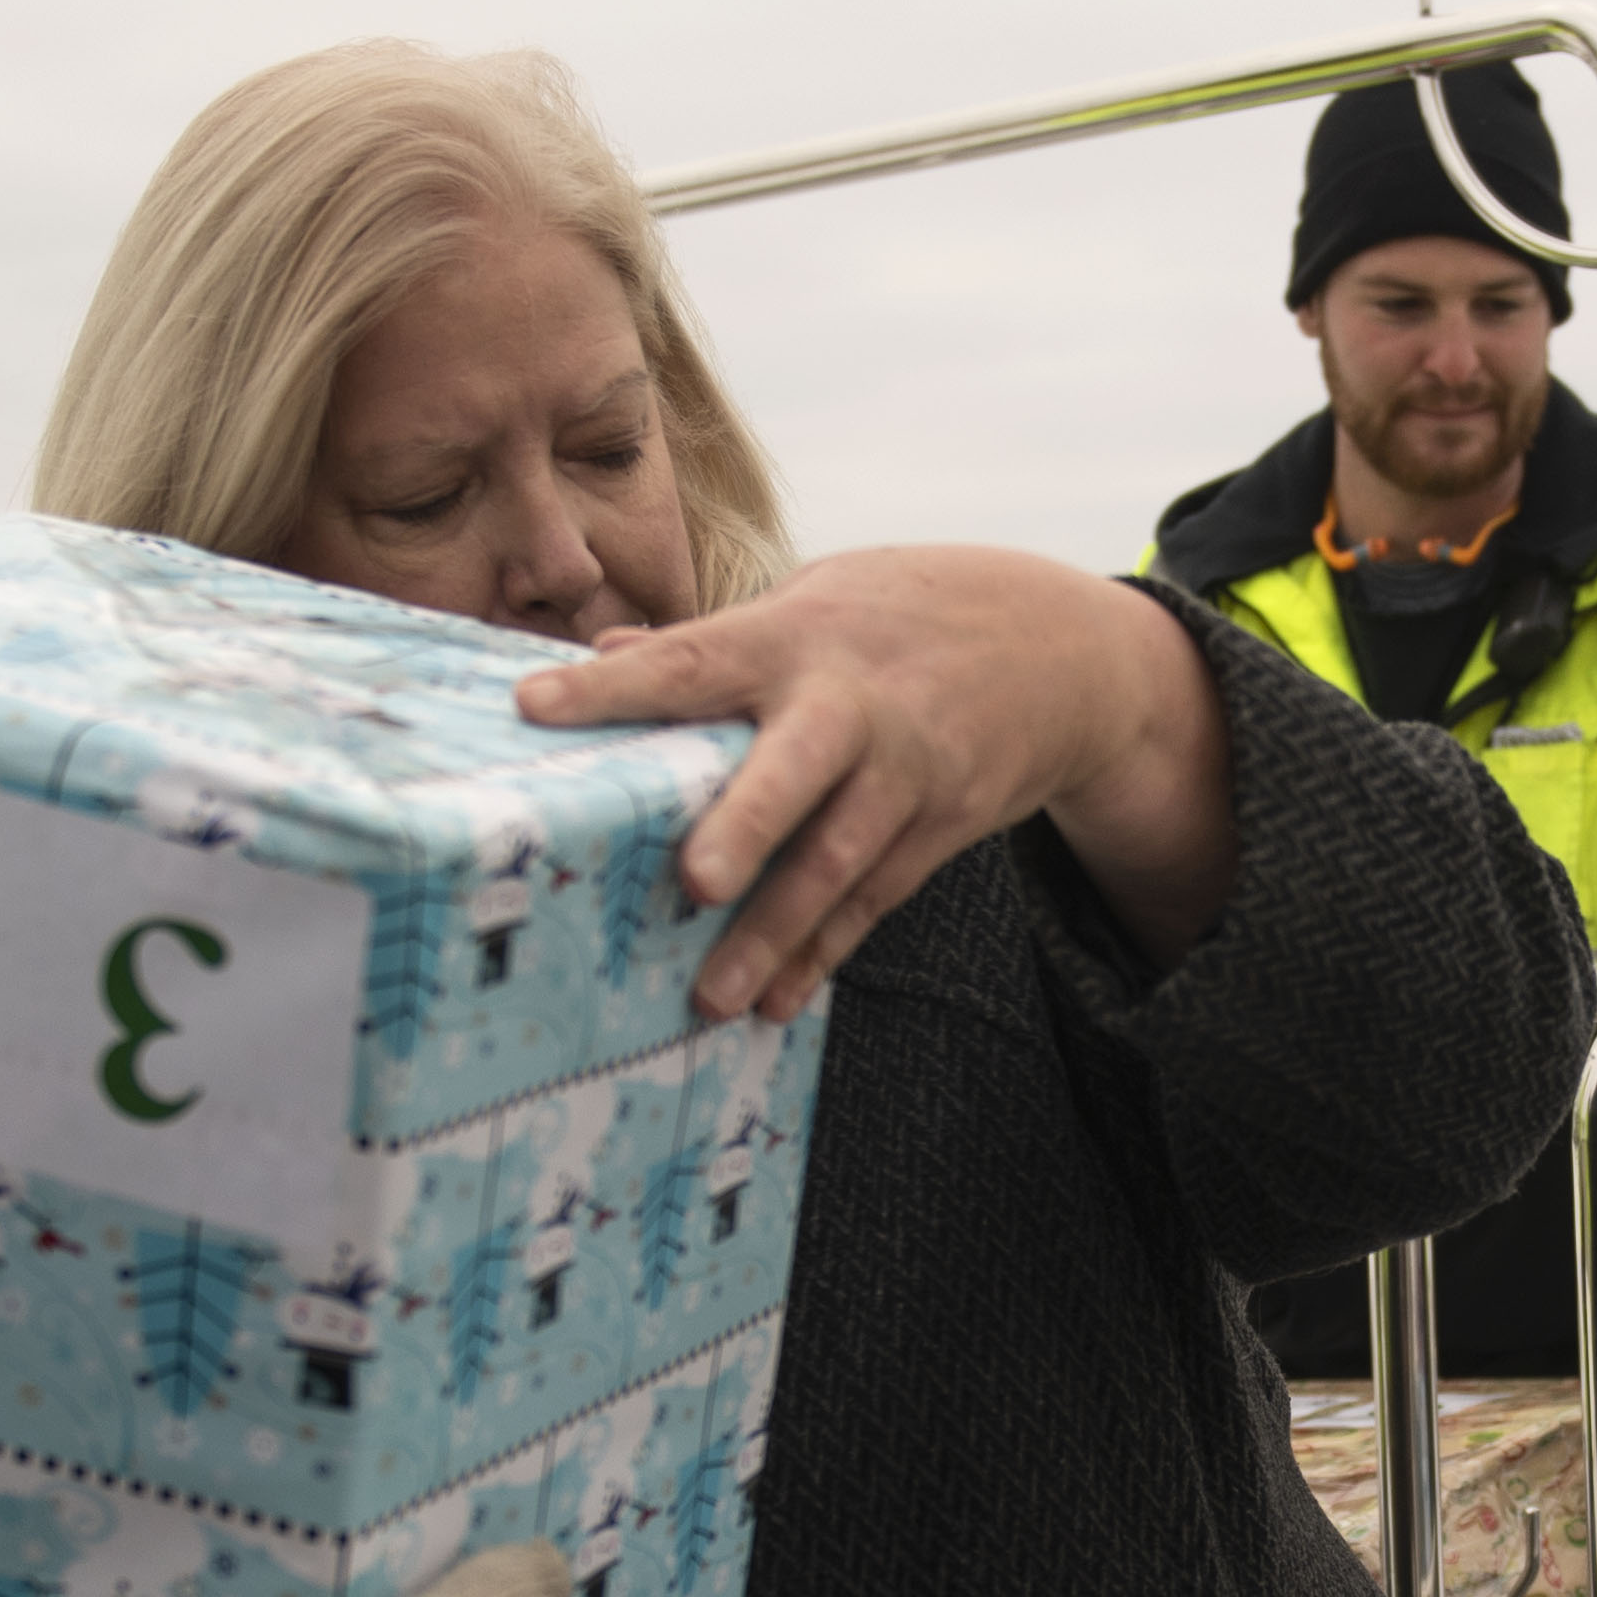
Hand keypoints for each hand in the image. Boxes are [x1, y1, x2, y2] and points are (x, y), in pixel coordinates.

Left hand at [515, 548, 1233, 1020]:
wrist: (1063, 646)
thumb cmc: (908, 613)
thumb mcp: (816, 597)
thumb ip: (716, 638)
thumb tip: (603, 653)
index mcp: (796, 636)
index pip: (692, 659)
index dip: (613, 687)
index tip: (533, 707)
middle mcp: (854, 705)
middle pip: (797, 767)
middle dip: (749, 824)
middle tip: (696, 881)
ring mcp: (908, 771)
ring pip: (839, 859)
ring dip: (779, 932)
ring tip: (715, 996)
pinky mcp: (944, 825)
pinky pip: (877, 899)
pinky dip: (827, 950)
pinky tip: (781, 999)